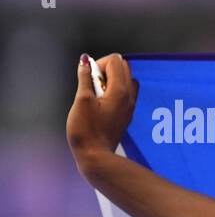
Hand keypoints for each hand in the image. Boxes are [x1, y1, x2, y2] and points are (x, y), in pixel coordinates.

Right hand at [65, 53, 138, 170]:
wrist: (96, 156)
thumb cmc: (86, 130)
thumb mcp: (82, 100)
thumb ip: (85, 78)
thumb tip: (85, 61)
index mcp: (120, 91)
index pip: (116, 61)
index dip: (99, 63)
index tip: (88, 77)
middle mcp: (130, 97)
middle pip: (123, 68)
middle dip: (105, 69)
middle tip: (91, 84)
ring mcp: (130, 106)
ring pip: (125, 80)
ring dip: (110, 80)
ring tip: (96, 93)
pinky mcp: (126, 114)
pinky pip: (125, 94)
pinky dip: (113, 91)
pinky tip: (100, 102)